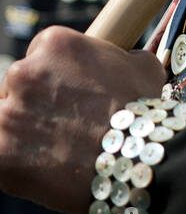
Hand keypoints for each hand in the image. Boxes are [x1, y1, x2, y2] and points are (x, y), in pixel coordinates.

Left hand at [0, 26, 164, 213]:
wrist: (138, 159)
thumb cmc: (144, 112)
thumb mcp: (142, 66)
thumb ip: (123, 58)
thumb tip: (127, 60)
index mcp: (54, 44)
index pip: (38, 57)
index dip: (52, 79)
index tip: (65, 99)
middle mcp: (24, 72)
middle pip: (14, 88)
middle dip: (32, 106)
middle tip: (60, 128)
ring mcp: (8, 114)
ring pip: (3, 121)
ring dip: (19, 134)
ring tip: (49, 153)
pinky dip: (11, 163)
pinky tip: (34, 170)